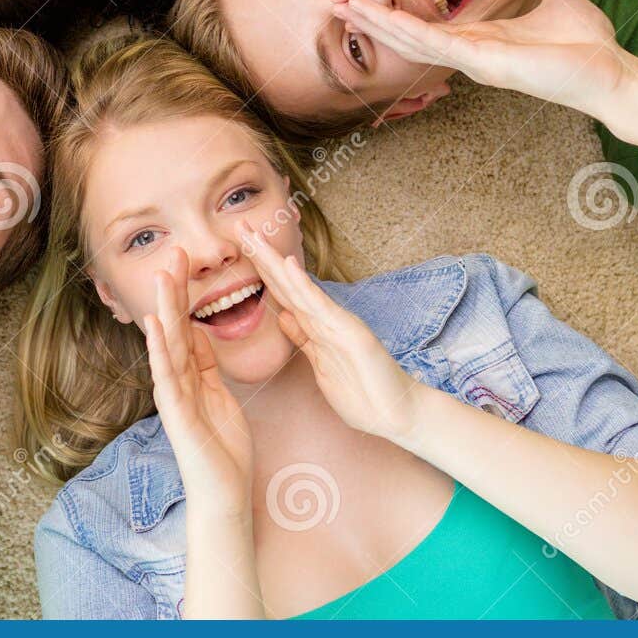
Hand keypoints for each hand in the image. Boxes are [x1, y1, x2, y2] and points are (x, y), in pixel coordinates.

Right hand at [144, 252, 251, 510]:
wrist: (223, 492)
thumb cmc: (222, 447)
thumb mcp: (218, 395)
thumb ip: (206, 365)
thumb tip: (198, 332)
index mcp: (191, 375)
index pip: (187, 325)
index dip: (186, 293)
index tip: (186, 260)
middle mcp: (177, 380)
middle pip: (174, 326)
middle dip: (173, 290)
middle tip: (173, 252)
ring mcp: (173, 395)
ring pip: (167, 343)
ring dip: (164, 308)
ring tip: (161, 276)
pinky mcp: (176, 412)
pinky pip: (167, 374)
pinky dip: (159, 347)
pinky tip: (154, 324)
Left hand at [239, 223, 418, 442]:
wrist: (399, 413)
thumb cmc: (364, 393)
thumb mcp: (321, 363)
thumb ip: (304, 338)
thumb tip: (284, 317)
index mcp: (315, 325)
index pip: (281, 291)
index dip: (260, 268)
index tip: (240, 246)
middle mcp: (324, 318)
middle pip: (284, 281)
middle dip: (259, 254)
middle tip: (237, 224)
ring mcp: (336, 323)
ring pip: (296, 287)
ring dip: (272, 260)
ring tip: (253, 234)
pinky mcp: (349, 334)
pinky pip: (320, 308)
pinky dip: (303, 285)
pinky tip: (289, 264)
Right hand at [338, 0, 637, 146]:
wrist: (610, 74)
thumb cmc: (587, 46)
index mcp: (482, 40)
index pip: (428, 23)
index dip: (397, 8)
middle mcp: (470, 54)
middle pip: (408, 34)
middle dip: (372, 17)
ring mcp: (473, 61)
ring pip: (412, 40)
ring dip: (377, 23)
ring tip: (343, 5)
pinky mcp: (483, 63)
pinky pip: (435, 45)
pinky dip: (405, 31)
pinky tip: (380, 18)